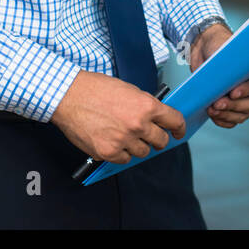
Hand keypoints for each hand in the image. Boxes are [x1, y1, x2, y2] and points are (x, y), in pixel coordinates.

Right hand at [50, 70, 185, 163]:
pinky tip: (112, 141)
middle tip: (149, 136)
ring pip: (143, 152)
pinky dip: (120, 153)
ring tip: (123, 134)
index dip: (179, 128)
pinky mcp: (108, 152)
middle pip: (161, 141)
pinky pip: (124, 160)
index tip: (178, 132)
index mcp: (146, 106)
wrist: (69, 95)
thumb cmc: (95, 88)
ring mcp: (123, 140)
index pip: (175, 121)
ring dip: (137, 146)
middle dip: (157, 139)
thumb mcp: (128, 89)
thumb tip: (156, 117)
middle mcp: (138, 125)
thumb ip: (144, 105)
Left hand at [189, 22, 248, 127]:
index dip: (248, 90)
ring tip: (211, 109)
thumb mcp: (227, 52)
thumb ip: (231, 65)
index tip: (233, 92)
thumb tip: (226, 81)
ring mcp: (248, 103)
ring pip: (242, 115)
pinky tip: (213, 115)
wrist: (206, 54)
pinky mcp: (235, 111)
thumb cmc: (220, 49)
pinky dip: (222, 120)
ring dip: (226, 114)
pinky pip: (232, 121)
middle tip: (217, 103)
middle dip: (233, 105)